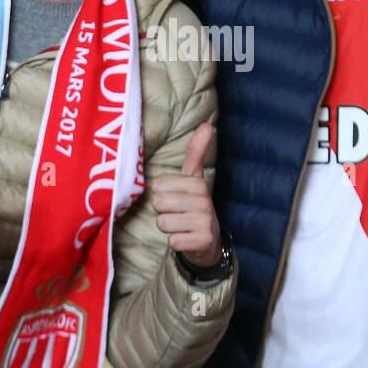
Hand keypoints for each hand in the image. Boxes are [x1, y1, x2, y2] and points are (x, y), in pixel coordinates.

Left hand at [151, 121, 221, 267]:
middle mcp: (204, 201)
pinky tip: (186, 239)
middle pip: (158, 203)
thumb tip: (207, 124)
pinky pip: (172, 241)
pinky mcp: (202, 241)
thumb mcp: (194, 178)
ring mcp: (204, 222)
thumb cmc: (194, 206)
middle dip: (163, 211)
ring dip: (168, 227)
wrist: (209, 241)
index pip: (158, 186)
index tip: (176, 198)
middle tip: (178, 214)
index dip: (161, 194)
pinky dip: (175, 242)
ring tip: (181, 226)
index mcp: (198, 184)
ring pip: (163, 222)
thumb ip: (196, 152)